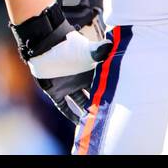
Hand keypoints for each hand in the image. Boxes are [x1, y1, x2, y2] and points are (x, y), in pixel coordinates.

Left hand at [10, 4, 113, 124]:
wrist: (46, 46)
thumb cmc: (69, 46)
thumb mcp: (86, 49)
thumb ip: (99, 50)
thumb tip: (112, 45)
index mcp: (92, 69)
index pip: (105, 83)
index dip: (112, 91)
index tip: (121, 101)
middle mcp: (82, 79)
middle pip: (94, 94)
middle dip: (101, 104)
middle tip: (110, 116)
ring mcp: (69, 86)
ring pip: (81, 102)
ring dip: (87, 111)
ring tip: (96, 122)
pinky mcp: (56, 92)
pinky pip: (64, 106)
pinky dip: (71, 114)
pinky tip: (79, 123)